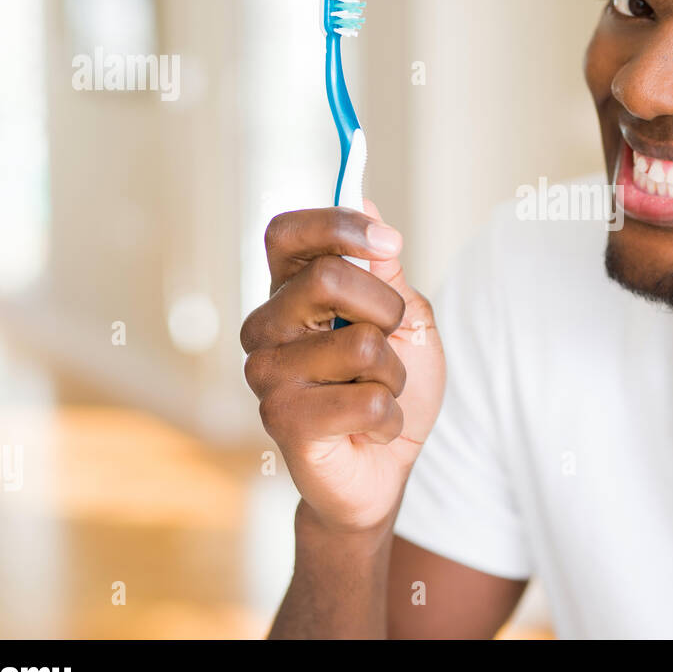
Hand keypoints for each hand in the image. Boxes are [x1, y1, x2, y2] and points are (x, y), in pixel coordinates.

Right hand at [241, 200, 444, 534]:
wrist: (383, 471)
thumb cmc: (391, 389)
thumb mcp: (406, 320)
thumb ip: (385, 270)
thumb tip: (365, 199)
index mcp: (289, 292)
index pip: (286, 232)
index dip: (338, 225)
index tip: (390, 243)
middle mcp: (266, 327)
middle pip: (327, 276)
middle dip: (388, 309)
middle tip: (392, 343)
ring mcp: (267, 374)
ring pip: (363, 344)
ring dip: (395, 374)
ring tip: (378, 394)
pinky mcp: (282, 420)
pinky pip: (369, 398)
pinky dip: (391, 416)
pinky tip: (371, 428)